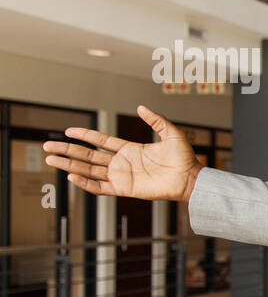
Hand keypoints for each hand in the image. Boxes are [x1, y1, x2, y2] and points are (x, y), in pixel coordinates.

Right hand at [42, 105, 202, 201]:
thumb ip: (155, 120)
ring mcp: (122, 176)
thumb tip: (140, 107)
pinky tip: (71, 177)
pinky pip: (101, 187)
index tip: (68, 131)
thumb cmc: (184, 158)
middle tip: (47, 146)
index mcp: (129, 149)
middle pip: (87, 155)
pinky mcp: (125, 189)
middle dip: (67, 151)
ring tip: (50, 160)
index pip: (100, 141)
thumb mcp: (171, 133)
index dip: (84, 135)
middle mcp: (122, 163)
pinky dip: (85, 183)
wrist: (191, 178)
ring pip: (89, 170)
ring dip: (69, 166)